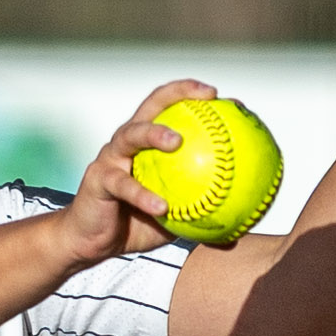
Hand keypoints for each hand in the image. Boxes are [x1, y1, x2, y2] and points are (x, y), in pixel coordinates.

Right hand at [57, 79, 213, 266]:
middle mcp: (127, 143)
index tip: (226, 98)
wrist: (91, 242)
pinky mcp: (98, 180)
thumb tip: (244, 229)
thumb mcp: (176, 219)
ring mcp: (110, 158)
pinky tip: (163, 207)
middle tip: (206, 97)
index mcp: (146, 145)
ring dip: (154, 134)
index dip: (195, 96)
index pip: (171, 108)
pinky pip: (124, 186)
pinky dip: (144, 196)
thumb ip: (203, 214)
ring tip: (177, 141)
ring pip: (131, 135)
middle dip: (178, 93)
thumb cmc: (135, 225)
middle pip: (151, 105)